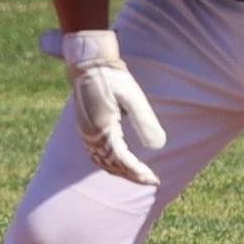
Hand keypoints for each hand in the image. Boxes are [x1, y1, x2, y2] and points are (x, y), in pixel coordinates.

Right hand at [49, 28, 166, 186]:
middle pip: (110, 165)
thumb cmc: (112, 76)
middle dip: (131, 176)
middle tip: (151, 180)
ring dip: (119, 171)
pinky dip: (108, 163)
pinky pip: (95, 153)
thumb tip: (158, 145)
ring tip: (138, 175)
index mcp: (102, 128)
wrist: (88, 62)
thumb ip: (144, 120)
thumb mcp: (133, 96)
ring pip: (101, 161)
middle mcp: (90, 134)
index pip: (122, 160)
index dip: (138, 173)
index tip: (154, 179)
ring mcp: (85, 132)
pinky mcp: (84, 128)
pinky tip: (120, 162)